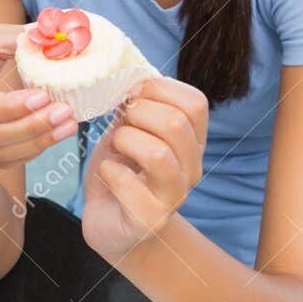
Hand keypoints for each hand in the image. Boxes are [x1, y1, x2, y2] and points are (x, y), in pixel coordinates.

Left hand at [81, 77, 207, 260]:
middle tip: (120, 124)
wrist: (111, 225)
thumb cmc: (121, 171)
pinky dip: (110, 172)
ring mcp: (173, 197)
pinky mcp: (149, 220)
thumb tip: (133, 76)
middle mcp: (191, 168)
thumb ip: (136, 107)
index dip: (160, 88)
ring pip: (157, 154)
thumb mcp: (129, 131)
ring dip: (124, 141)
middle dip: (137, 113)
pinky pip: (131, 187)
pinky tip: (107, 174)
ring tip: (114, 148)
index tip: (133, 94)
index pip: (195, 103)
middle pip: (176, 124)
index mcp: (191, 141)